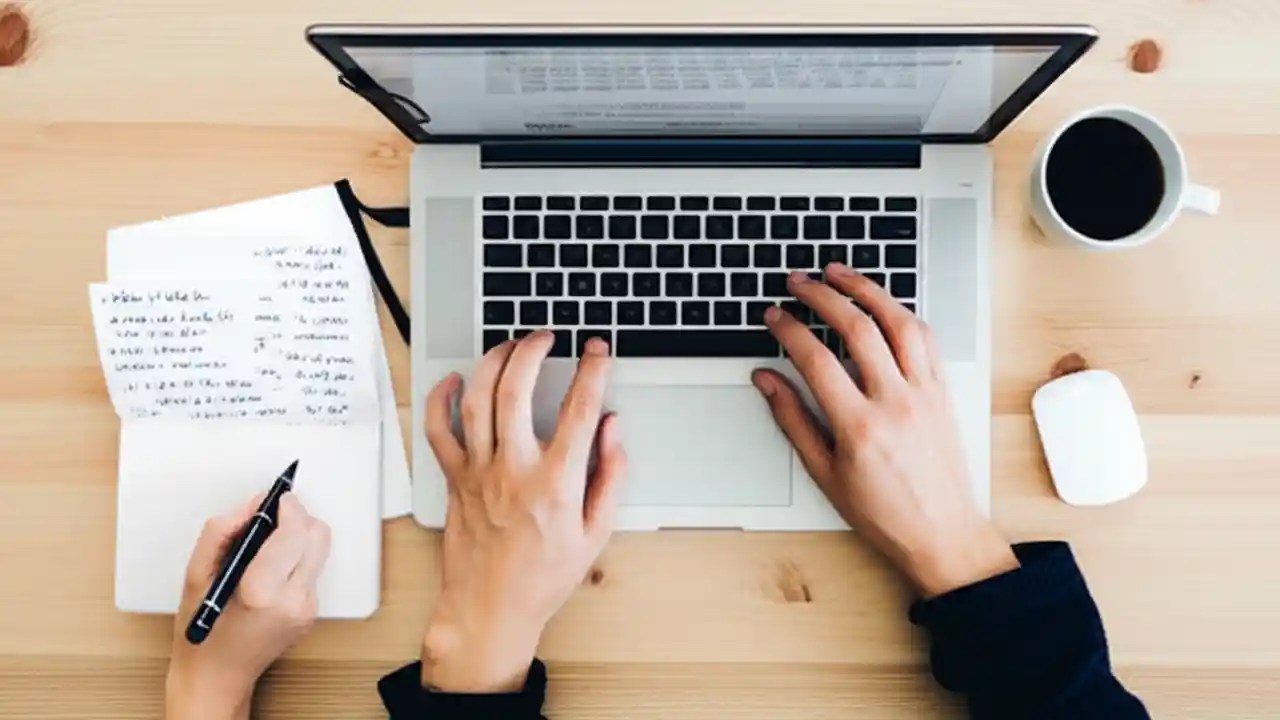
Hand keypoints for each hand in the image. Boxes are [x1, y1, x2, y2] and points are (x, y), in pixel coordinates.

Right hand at [166, 494, 330, 719]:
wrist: (217, 676)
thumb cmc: (202, 632)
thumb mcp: (196, 576)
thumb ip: (221, 532)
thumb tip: (251, 506)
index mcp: (262, 592)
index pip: (293, 532)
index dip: (288, 506)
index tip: (278, 496)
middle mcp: (293, 600)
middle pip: (317, 536)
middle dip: (298, 517)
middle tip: (273, 514)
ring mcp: (307, 608)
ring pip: (319, 550)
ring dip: (299, 536)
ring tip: (269, 541)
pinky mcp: (312, 611)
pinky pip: (313, 569)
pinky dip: (297, 558)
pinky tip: (272, 566)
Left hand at [421, 332, 625, 691]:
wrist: (490, 609)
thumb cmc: (543, 577)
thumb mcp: (596, 533)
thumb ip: (610, 475)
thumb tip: (613, 429)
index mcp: (555, 483)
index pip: (579, 409)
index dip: (593, 370)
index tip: (598, 351)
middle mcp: (513, 470)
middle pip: (517, 389)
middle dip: (532, 349)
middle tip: (545, 336)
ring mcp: (478, 472)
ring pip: (477, 398)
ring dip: (493, 362)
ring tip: (510, 346)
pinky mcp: (453, 480)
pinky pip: (439, 429)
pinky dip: (442, 399)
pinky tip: (455, 380)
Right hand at [753, 263, 1017, 597]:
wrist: (943, 533)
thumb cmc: (884, 513)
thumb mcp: (824, 473)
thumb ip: (792, 419)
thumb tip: (767, 380)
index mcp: (860, 427)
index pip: (816, 360)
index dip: (789, 330)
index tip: (774, 317)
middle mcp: (896, 403)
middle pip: (857, 329)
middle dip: (823, 296)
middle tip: (799, 282)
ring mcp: (925, 393)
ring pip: (899, 322)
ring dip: (867, 290)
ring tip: (840, 273)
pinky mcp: (943, 392)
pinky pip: (925, 338)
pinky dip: (901, 312)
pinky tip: (882, 303)